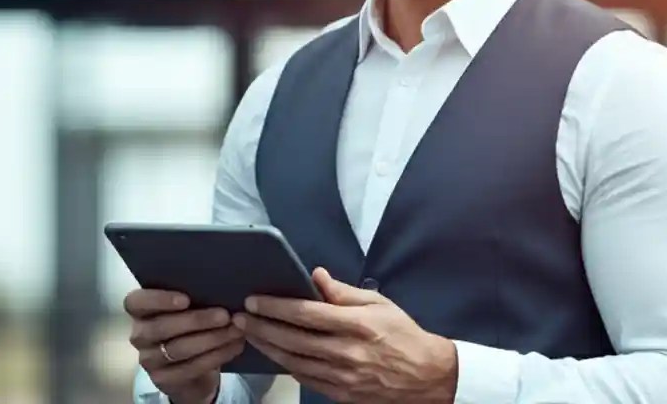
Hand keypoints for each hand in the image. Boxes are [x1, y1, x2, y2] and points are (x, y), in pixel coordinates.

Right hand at [123, 289, 244, 403]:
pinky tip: (234, 346)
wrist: (192, 370)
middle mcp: (139, 335)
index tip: (186, 299)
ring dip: (211, 339)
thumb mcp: (187, 310)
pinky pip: (190, 368)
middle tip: (224, 315)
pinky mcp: (163, 379)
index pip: (136, 302)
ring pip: (178, 349)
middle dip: (196, 320)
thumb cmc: (190, 328)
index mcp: (139, 311)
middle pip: (161, 327)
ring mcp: (148, 360)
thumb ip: (193, 298)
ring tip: (235, 330)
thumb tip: (219, 287)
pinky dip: (216, 356)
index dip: (158, 300)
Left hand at [233, 268, 457, 403]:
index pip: (306, 314)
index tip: (253, 300)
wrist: (428, 377)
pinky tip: (272, 354)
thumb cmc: (402, 334)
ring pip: (294, 361)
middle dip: (261, 326)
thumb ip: (343, 291)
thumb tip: (315, 275)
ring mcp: (343, 377)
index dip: (275, 306)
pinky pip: (305, 378)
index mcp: (357, 325)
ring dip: (266, 347)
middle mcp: (347, 352)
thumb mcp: (378, 304)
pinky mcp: (341, 394)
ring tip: (248, 333)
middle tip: (239, 316)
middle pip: (293, 339)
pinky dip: (285, 365)